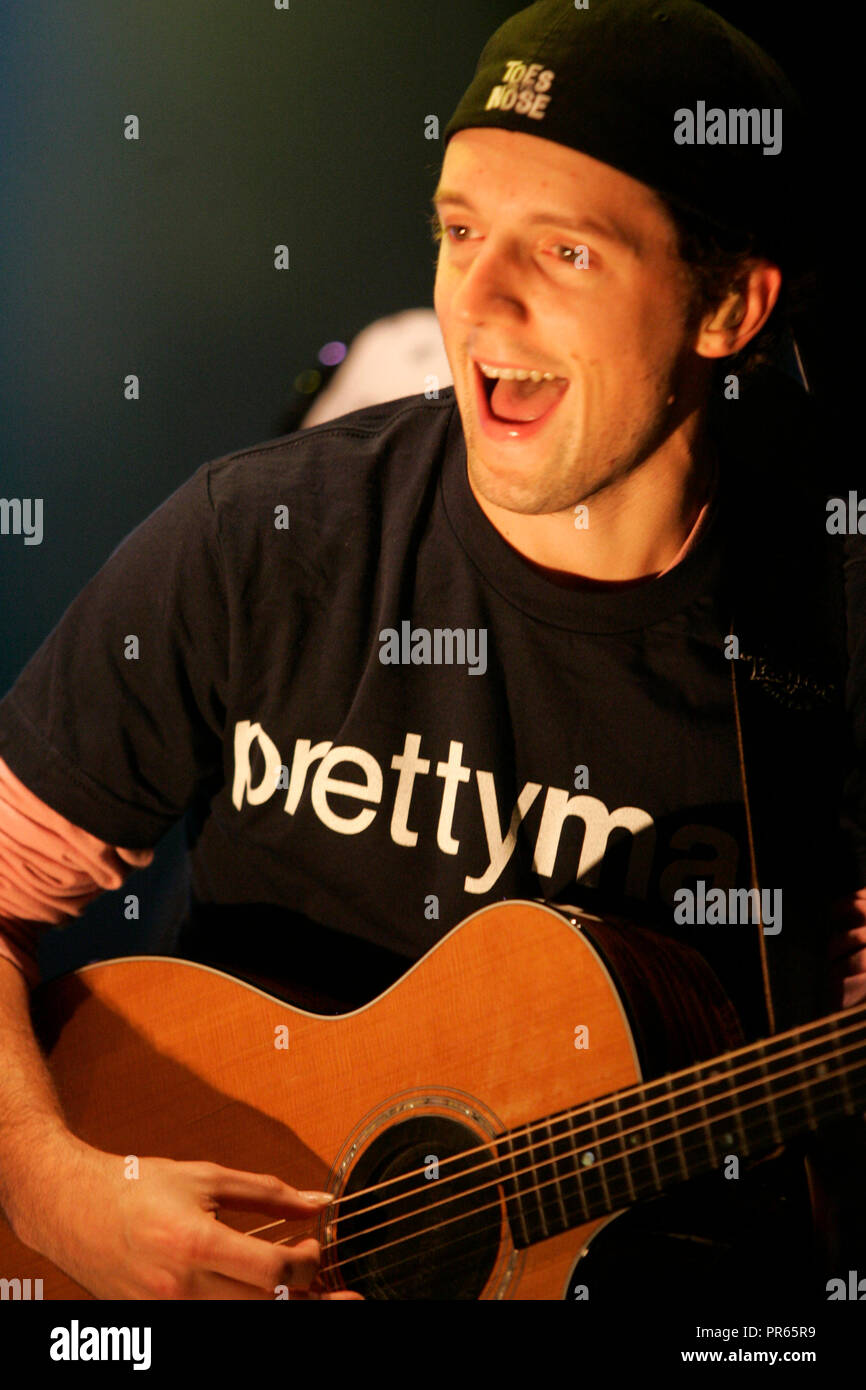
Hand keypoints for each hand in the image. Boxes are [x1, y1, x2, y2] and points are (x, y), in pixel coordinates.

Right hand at [14, 1134, 362, 1299]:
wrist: (73, 1209)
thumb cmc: (137, 1187)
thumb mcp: (206, 1177)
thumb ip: (266, 1192)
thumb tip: (317, 1202)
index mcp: (194, 1243)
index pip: (272, 1272)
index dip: (306, 1261)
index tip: (310, 1244)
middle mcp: (180, 1289)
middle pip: (264, 1307)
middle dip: (300, 1290)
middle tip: (311, 1269)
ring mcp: (167, 1313)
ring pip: (241, 1323)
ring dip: (274, 1304)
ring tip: (291, 1286)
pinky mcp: (158, 1325)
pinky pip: (212, 1324)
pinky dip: (242, 1310)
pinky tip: (256, 1294)